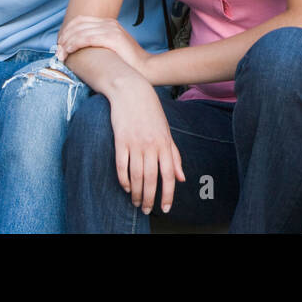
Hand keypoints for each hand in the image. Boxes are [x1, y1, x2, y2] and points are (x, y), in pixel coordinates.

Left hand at [58, 15, 151, 76]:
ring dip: (67, 42)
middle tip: (58, 50)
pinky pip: (87, 38)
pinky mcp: (112, 38)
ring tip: (61, 53)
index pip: (80, 20)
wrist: (145, 68)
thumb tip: (81, 48)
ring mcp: (111, 29)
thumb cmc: (127, 63)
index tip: (60, 43)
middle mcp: (109, 23)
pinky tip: (69, 51)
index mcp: (109, 23)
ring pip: (80, 31)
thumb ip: (99, 43)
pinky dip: (75, 44)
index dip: (67, 30)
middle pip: (78, 23)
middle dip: (64, 36)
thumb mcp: (112, 48)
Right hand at [107, 83, 184, 213]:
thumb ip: (174, 156)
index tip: (165, 208)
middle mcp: (151, 145)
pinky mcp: (120, 140)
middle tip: (146, 210)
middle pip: (151, 179)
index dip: (168, 194)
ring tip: (135, 203)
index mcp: (165, 144)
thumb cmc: (152, 114)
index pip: (169, 175)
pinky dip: (123, 179)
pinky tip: (125, 187)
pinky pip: (121, 166)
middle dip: (149, 198)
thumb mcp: (167, 133)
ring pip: (136, 176)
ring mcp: (135, 143)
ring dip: (136, 193)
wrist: (132, 92)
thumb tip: (182, 178)